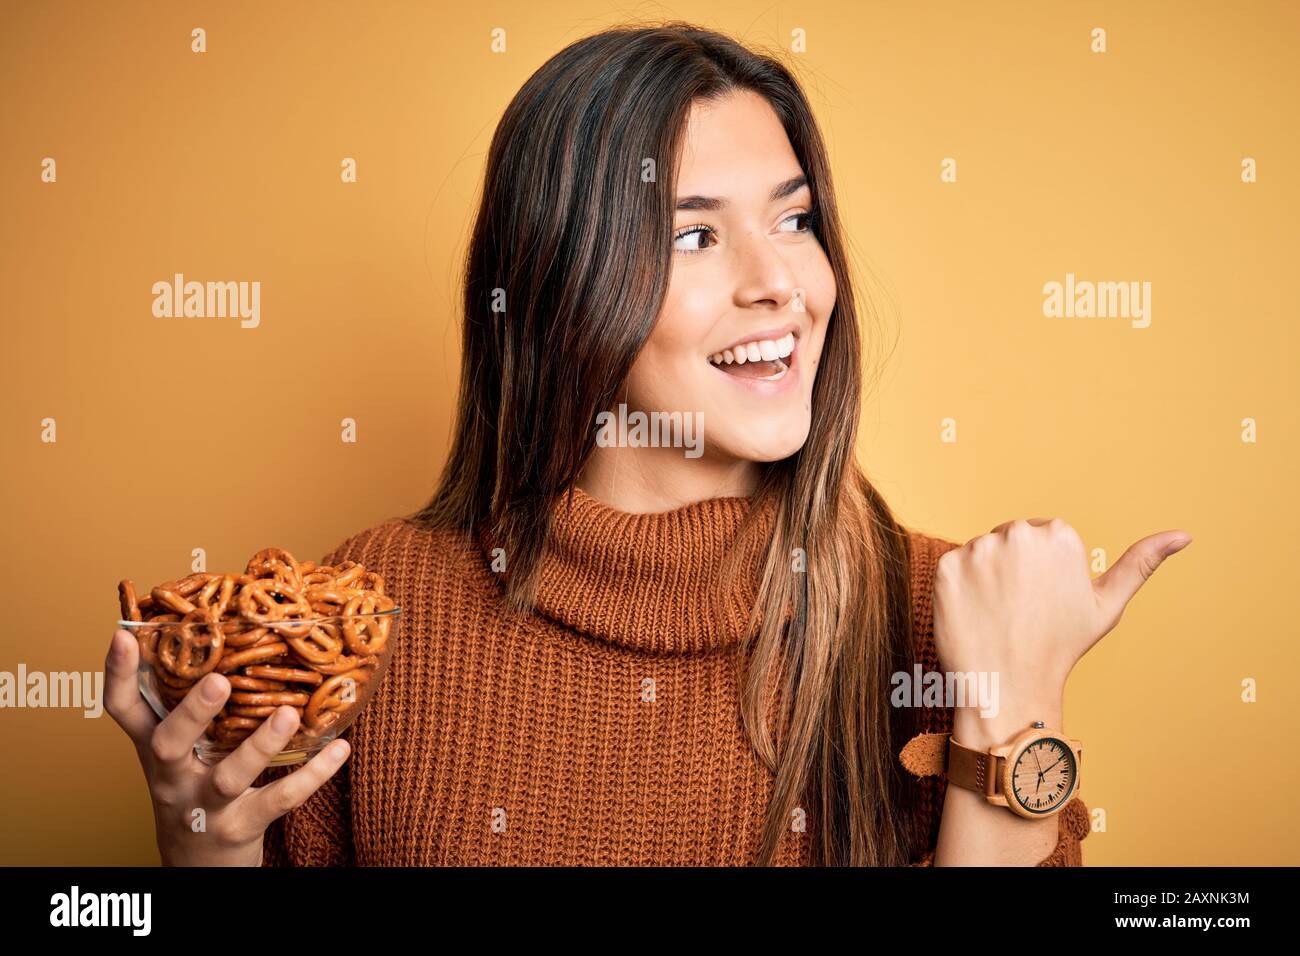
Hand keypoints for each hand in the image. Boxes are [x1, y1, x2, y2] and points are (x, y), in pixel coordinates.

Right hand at [104, 628, 350, 865]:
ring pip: (228, 777)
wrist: (198, 870)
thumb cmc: (194, 794)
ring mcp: (205, 807)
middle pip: (168, 745)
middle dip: (191, 714)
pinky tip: (340, 749)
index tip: (123, 635)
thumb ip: (189, 713)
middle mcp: (173, 778)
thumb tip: (220, 642)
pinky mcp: (241, 828)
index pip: (124, 712)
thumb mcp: (179, 757)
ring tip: (288, 714)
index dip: (118, 675)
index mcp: (155, 752)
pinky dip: (312, 775)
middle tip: (218, 681)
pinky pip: (279, 800)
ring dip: (258, 746)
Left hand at [933, 518, 1191, 745]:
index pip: (1042, 536)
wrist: (1009, 688)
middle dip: (1013, 567)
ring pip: (980, 554)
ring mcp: (978, 550)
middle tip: (1021, 610)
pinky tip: (974, 615)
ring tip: (999, 614)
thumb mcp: (1106, 604)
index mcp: (1058, 533)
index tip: (1045, 600)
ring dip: (985, 577)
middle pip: (1009, 539)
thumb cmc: (1061, 647)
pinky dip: (959, 590)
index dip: (1042, 571)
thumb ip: (1141, 562)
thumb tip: (1185, 534)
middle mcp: (1017, 533)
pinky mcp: (946, 567)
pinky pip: (952, 569)